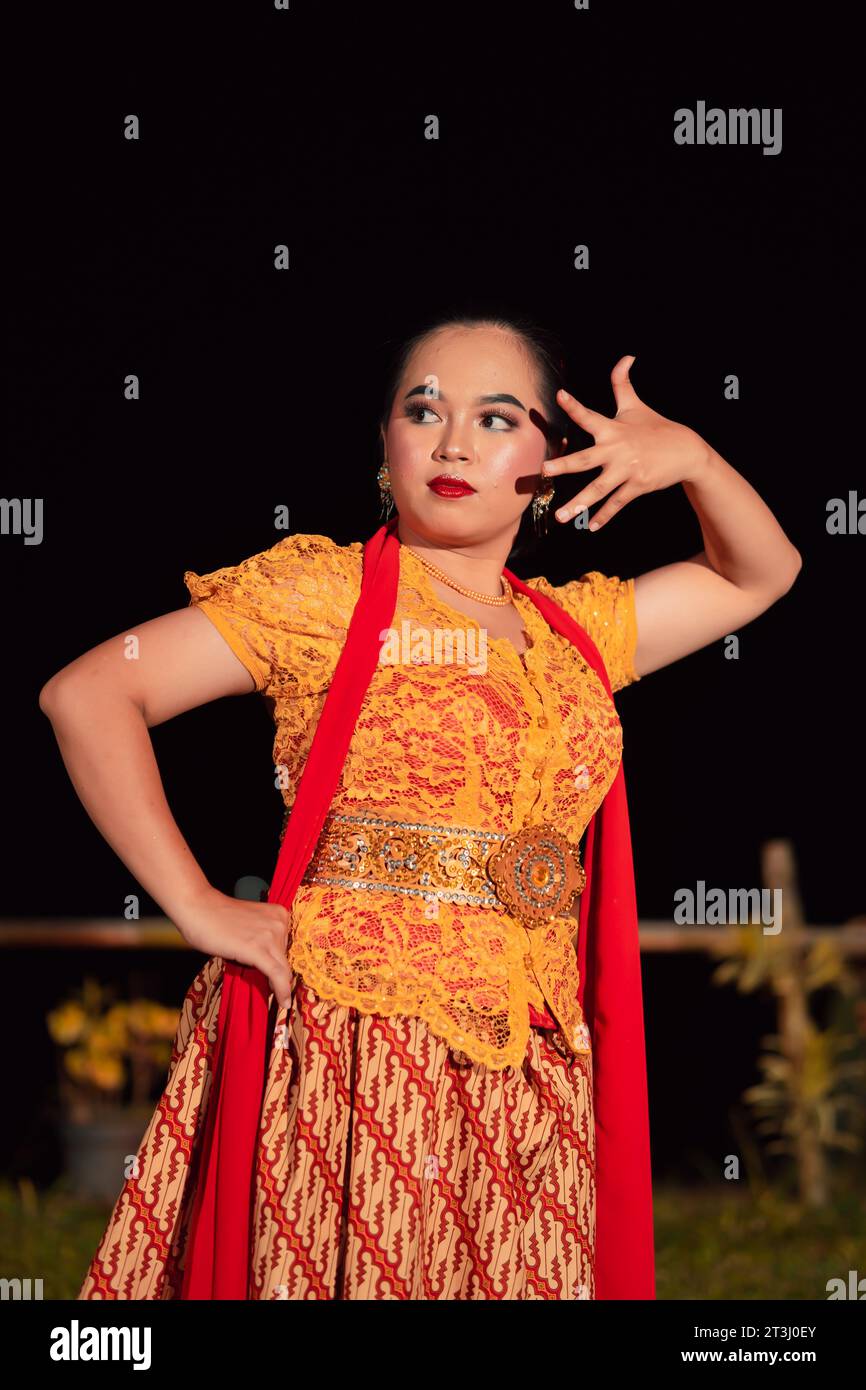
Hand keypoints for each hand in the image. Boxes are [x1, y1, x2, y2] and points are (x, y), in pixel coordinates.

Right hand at [173, 884, 292, 1008]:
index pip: (289, 947)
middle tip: (276, 992)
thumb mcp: (250, 927)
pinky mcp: (257, 949)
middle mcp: (279, 922)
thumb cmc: (217, 918)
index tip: (286, 982)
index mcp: (279, 914)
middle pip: (286, 959)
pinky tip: (284, 1002)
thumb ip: (263, 941)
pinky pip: (277, 974)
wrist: (198, 908)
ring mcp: (269, 935)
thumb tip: (269, 968)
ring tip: (278, 999)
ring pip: (283, 969)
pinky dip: (282, 991)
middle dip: (281, 976)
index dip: (286, 967)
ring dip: (280, 987)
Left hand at [541, 356, 711, 529]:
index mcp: (613, 429)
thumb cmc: (655, 427)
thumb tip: (626, 356)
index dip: (574, 405)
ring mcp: (627, 470)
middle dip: (565, 465)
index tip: (559, 396)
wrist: (686, 451)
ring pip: (599, 489)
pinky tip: (591, 527)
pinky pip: (617, 503)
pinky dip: (604, 515)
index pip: (589, 415)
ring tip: (561, 517)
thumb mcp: (637, 406)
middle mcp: (617, 449)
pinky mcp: (637, 485)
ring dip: (579, 504)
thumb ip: (622, 384)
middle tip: (544, 470)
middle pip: (586, 458)